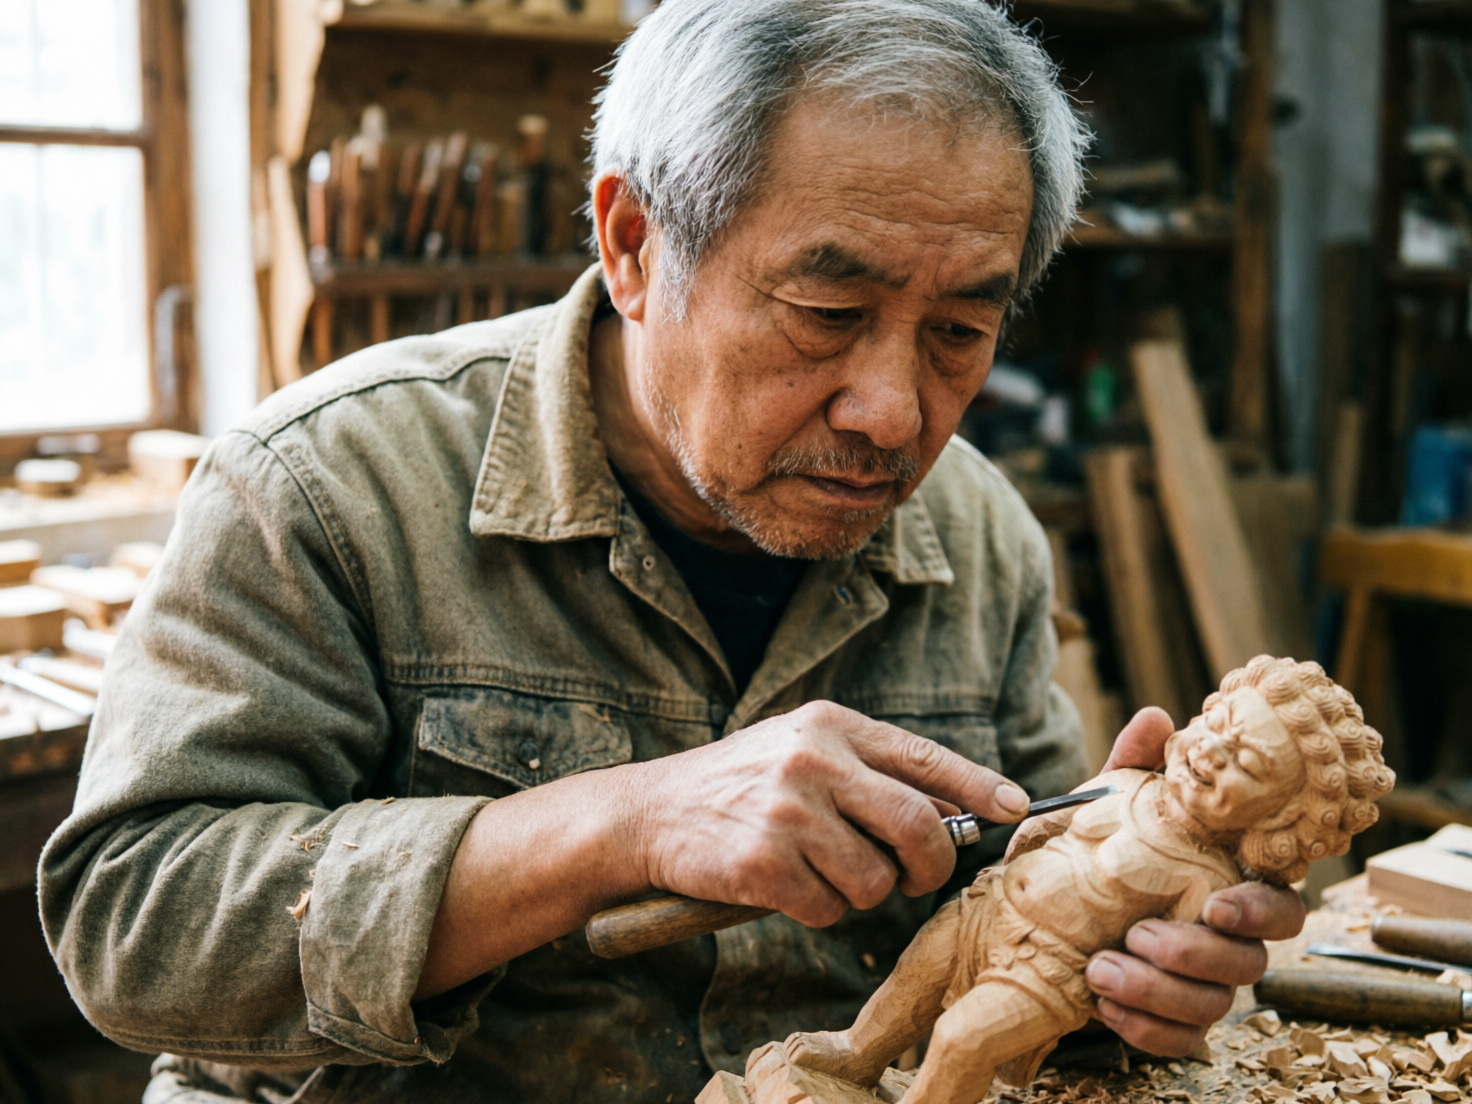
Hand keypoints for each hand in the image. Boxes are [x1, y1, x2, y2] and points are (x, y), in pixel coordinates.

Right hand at [628, 701, 1031, 928]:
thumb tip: (955, 814)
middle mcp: (813, 760)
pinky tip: (782, 885)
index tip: (1015, 808)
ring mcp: (787, 811)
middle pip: (918, 826)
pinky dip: (814, 910)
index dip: (978, 785)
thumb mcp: (804, 754)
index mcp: (830, 724)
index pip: (923, 757)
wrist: (650, 814)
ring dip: (857, 892)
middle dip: (927, 865)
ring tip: (817, 870)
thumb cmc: (740, 786)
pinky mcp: (763, 863)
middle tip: (913, 876)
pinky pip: (828, 909)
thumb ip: (872, 775)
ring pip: (875, 880)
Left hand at [1082, 707, 1306, 1055]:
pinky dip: (1143, 1031)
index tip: (1216, 905)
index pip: (1280, 903)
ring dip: (1157, 993)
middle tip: (1137, 935)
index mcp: (1225, 886)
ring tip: (1099, 968)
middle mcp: (1225, 941)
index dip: (1261, 910)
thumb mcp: (1104, 808)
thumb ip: (1132, 768)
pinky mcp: (1170, 1024)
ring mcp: (1201, 986)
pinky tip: (1103, 1006)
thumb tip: (1157, 718)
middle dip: (1197, 954)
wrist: (1039, 915)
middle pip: (1250, 964)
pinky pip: (1177, 1043)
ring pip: (1211, 1007)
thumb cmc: (1092, 856)